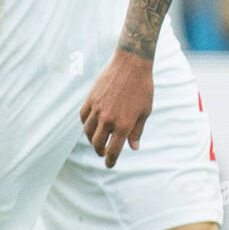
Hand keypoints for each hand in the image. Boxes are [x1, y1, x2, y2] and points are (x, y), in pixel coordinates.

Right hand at [80, 50, 153, 167]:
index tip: (109, 164)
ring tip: (97, 140)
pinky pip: (83, 117)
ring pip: (88, 132)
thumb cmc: (142, 88)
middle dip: (100, 151)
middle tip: (103, 152)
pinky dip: (85, 125)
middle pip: (98, 143)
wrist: (131, 64)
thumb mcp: (145, 111)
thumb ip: (137, 131)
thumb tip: (133, 147)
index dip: (110, 160)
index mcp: (124, 124)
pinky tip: (90, 126)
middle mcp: (108, 119)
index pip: (113, 150)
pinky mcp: (91, 99)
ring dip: (92, 139)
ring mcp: (97, 109)